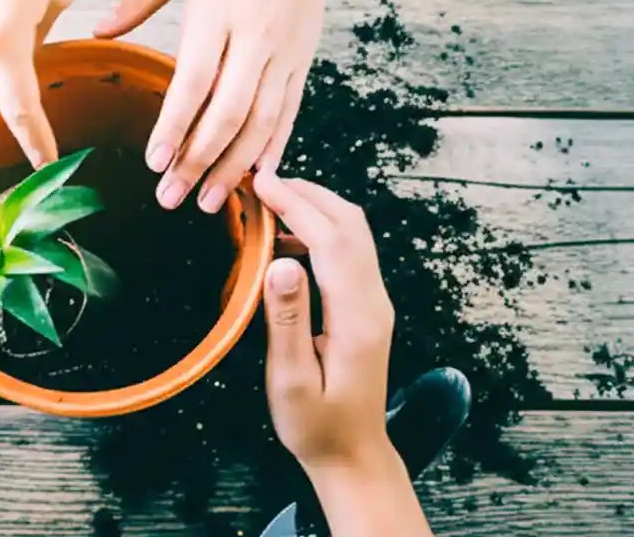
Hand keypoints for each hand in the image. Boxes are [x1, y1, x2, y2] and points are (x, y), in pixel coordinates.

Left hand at [95, 0, 334, 212]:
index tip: (155, 161)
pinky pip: (287, 115)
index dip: (176, 125)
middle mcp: (253, 39)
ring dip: (233, 167)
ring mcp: (282, 55)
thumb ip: (139, 0)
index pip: (195, 81)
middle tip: (170, 197)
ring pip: (260, 123)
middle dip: (199, 161)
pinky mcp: (301, 63)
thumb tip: (98, 32)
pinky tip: (255, 181)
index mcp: (218, 13)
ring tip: (207, 201)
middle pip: (227, 112)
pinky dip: (272, 150)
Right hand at [255, 172, 433, 534]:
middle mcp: (374, 301)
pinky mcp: (366, 306)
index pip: (331, 241)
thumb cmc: (315, 426)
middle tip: (260, 179)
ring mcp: (374, 302)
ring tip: (267, 200)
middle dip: (307, 193)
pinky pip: (348, 252)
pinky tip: (285, 237)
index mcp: (357, 318)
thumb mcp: (291, 380)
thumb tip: (281, 262)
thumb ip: (286, 319)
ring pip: (353, 232)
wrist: (352, 454)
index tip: (261, 184)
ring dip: (314, 207)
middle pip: (350, 224)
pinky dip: (319, 229)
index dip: (296, 206)